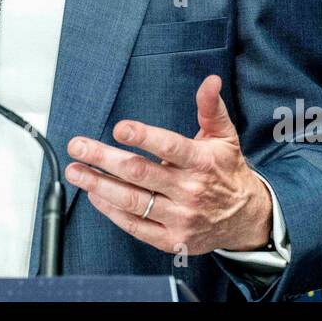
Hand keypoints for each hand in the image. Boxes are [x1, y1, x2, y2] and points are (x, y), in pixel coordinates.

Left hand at [64, 74, 271, 254]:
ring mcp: (180, 218)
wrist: (246, 218)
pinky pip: (135, 226)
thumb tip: (211, 80)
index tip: (119, 129)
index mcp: (202, 162)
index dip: (144, 137)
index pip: (170, 147)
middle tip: (78, 146)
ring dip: (98, 185)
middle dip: (104, 158)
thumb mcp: (225, 137)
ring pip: (132, 201)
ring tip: (75, 171)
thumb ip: (211, 108)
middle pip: (140, 173)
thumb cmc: (227, 172)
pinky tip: (94, 195)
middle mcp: (190, 190)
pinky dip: (111, 211)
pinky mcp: (171, 239)